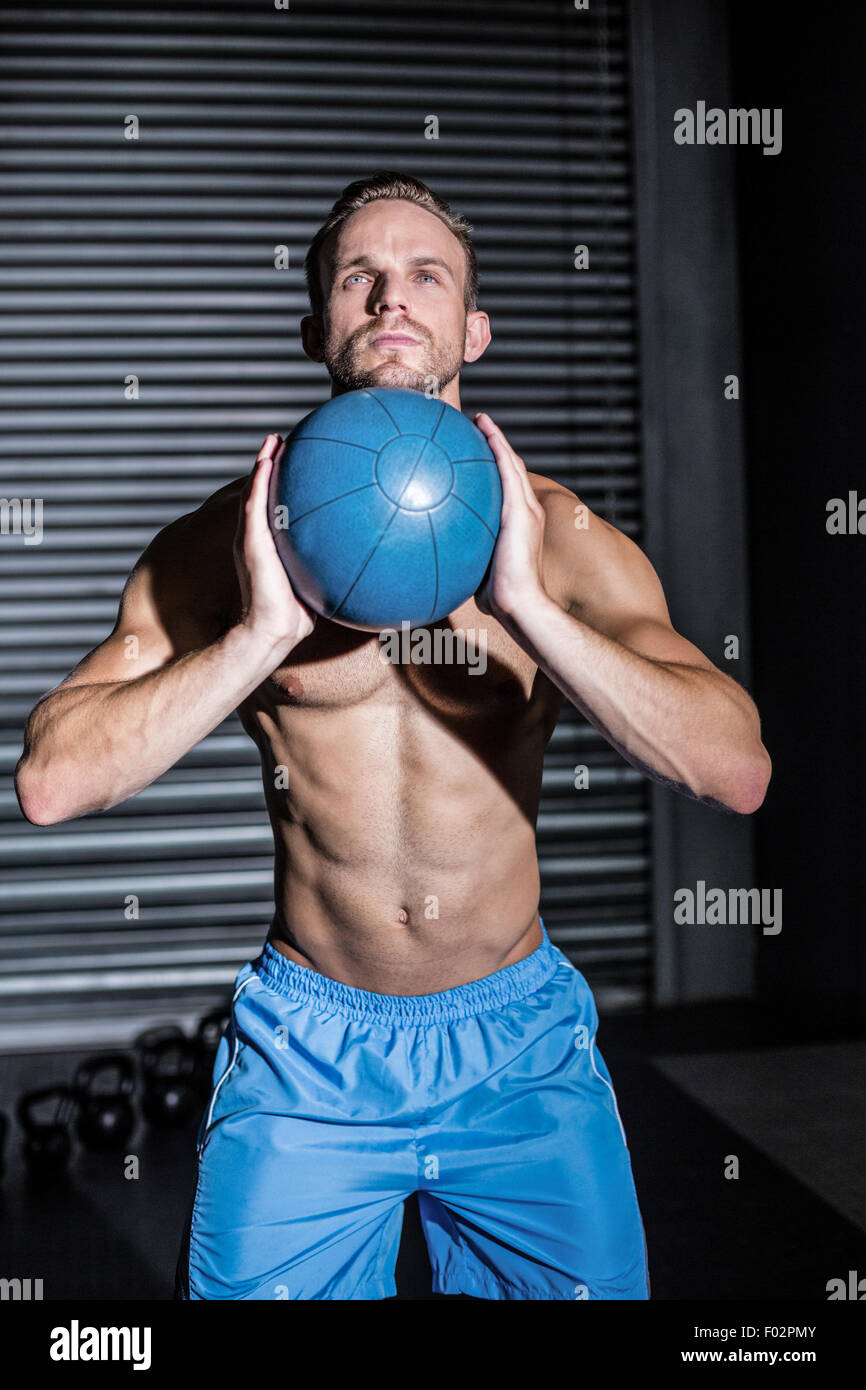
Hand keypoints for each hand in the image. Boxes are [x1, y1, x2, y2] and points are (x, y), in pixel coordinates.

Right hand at [232, 435, 316, 655]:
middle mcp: (258, 538)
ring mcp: (250, 540)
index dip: (283, 483)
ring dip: (261, 465)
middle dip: (271, 465)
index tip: (298, 460)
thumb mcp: (321, 582)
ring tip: (272, 441)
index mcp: (272, 544)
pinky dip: (258, 483)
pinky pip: (253, 508)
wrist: (274, 631)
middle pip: (262, 493)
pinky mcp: (248, 544)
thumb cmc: (297, 614)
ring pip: (254, 494)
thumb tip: (375, 558)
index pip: (276, 508)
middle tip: (282, 441)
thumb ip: (335, 565)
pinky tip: (266, 463)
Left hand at [473, 412, 547, 622]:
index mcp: (520, 525)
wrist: (520, 604)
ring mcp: (527, 510)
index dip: (496, 470)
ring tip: (481, 420)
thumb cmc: (499, 599)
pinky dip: (499, 447)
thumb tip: (435, 561)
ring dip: (497, 439)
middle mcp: (528, 512)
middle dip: (497, 446)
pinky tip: (485, 430)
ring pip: (512, 465)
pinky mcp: (521, 511)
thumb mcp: (478, 572)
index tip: (477, 456)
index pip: (508, 490)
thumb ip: (464, 559)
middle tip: (478, 428)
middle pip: (512, 470)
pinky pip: (508, 471)